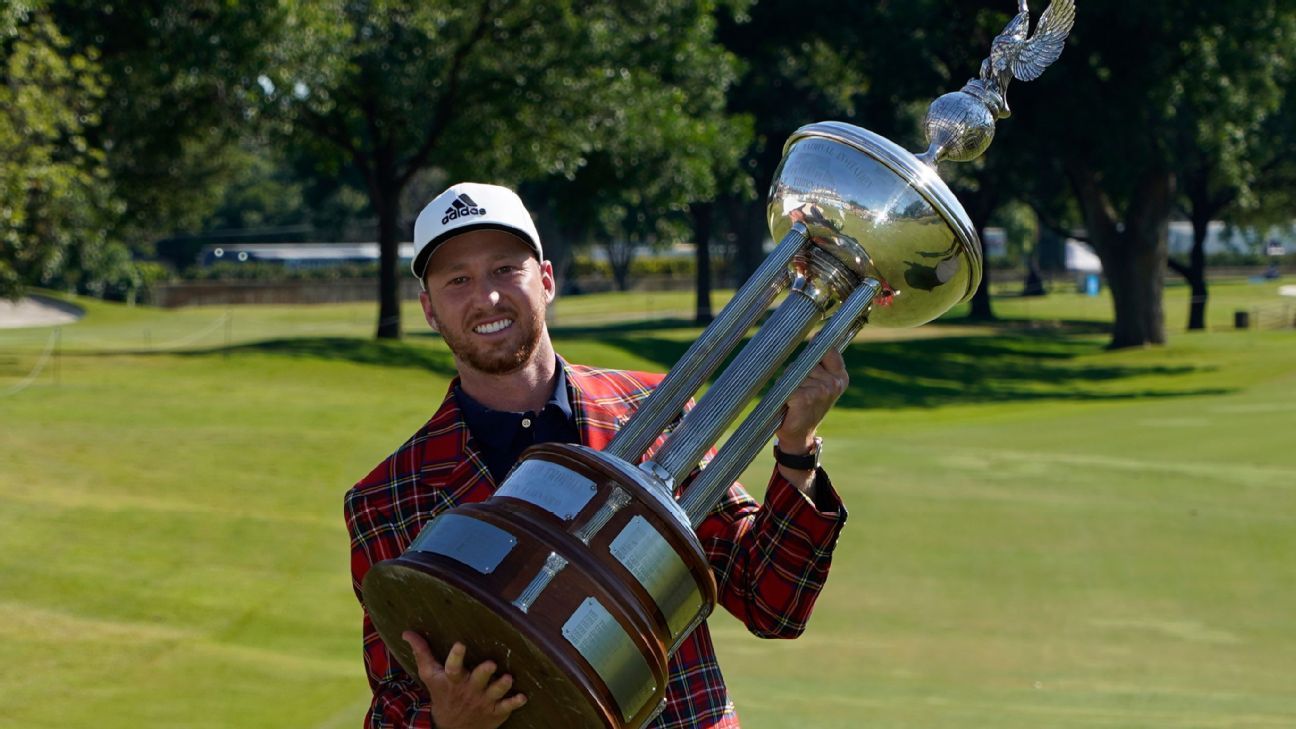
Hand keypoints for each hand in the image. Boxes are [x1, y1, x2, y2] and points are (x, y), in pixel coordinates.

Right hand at [403, 632, 526, 728]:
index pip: (452, 667)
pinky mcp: (495, 711)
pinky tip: (523, 697)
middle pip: (477, 680)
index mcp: (453, 679)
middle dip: (484, 672)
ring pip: (495, 693)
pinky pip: (507, 707)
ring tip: (508, 678)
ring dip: (502, 686)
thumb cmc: (443, 694)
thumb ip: (422, 652)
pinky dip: (515, 703)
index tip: (460, 644)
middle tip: (491, 664)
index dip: (456, 656)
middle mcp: (469, 689)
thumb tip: (407, 632)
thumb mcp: (430, 676)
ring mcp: (483, 701)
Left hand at [775, 350, 848, 491]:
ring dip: (789, 383)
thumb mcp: (819, 382)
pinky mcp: (806, 397)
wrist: (800, 434)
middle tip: (800, 388)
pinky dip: (784, 393)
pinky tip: (790, 404)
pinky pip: (788, 385)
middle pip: (808, 360)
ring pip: (796, 372)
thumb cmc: (806, 405)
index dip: (817, 347)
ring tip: (795, 397)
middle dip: (798, 370)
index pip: (829, 349)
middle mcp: (834, 383)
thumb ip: (820, 362)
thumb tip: (816, 336)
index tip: (813, 349)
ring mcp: (822, 390)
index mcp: (841, 377)